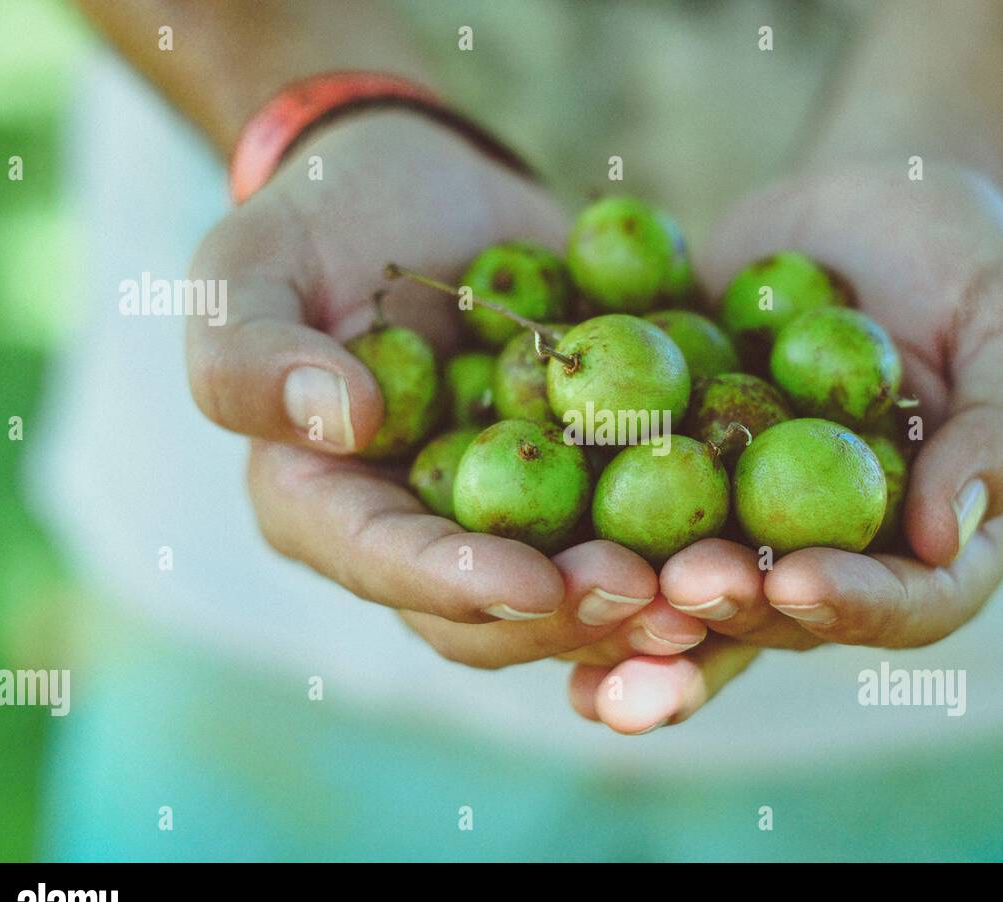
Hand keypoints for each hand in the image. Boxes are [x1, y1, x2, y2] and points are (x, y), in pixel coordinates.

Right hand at [187, 111, 701, 668]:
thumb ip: (251, 354)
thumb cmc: (315, 222)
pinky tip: (758, 539)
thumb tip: (342, 421)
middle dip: (577, 616)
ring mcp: (511, 516)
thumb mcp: (245, 269)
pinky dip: (696, 539)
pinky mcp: (585, 479)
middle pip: (495, 613)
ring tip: (724, 587)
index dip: (462, 588)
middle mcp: (423, 537)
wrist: (418, 184)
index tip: (538, 584)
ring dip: (651, 603)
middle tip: (657, 599)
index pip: (389, 566)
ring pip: (580, 590)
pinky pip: (643, 524)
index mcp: (329, 511)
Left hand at [568, 162, 1002, 731]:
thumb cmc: (964, 259)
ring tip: (586, 642)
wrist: (861, 208)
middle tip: (674, 598)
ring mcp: (748, 529)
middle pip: (785, 621)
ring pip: (694, 603)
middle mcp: (836, 558)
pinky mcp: (672, 485)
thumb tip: (946, 530)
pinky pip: (625, 528)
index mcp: (933, 545)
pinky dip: (580, 554)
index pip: (910, 602)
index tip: (797, 581)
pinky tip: (523, 573)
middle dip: (726, 617)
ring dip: (640, 629)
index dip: (855, 604)